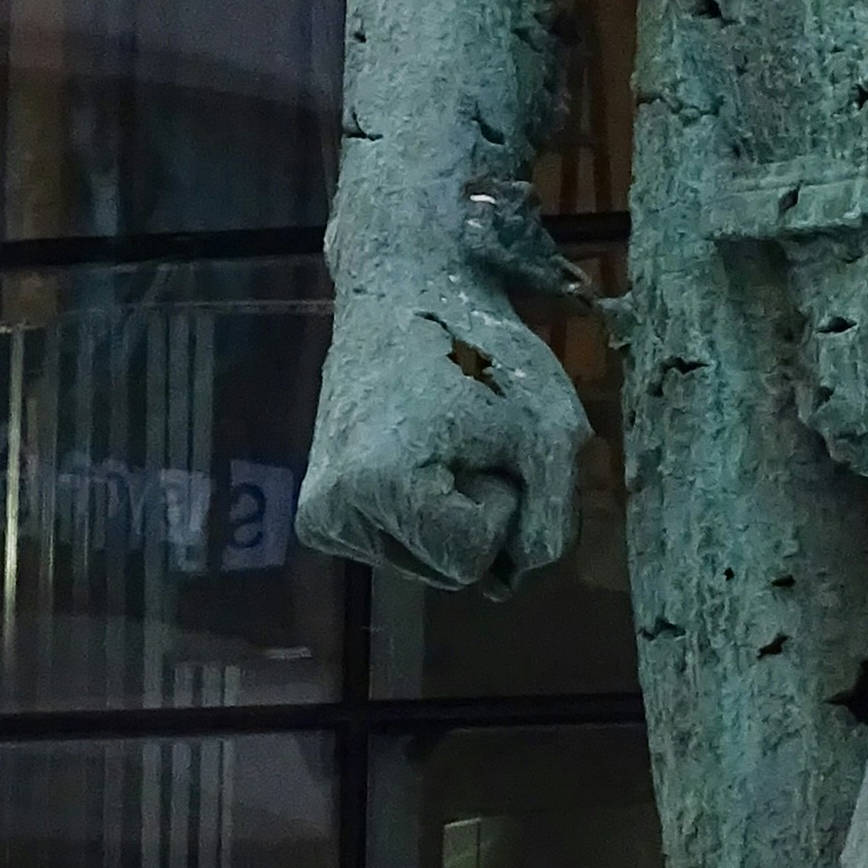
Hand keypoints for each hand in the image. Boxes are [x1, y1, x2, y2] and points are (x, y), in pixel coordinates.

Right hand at [299, 270, 590, 596]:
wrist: (406, 285)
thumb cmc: (484, 347)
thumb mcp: (550, 432)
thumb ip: (552, 520)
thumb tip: (512, 582)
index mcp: (378, 489)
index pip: (475, 558)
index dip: (503, 498)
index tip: (487, 434)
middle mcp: (330, 513)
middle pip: (447, 568)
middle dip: (477, 509)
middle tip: (468, 434)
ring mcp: (317, 514)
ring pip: (425, 562)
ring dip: (453, 509)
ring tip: (442, 437)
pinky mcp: (316, 510)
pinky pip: (398, 545)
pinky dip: (423, 509)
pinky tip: (418, 450)